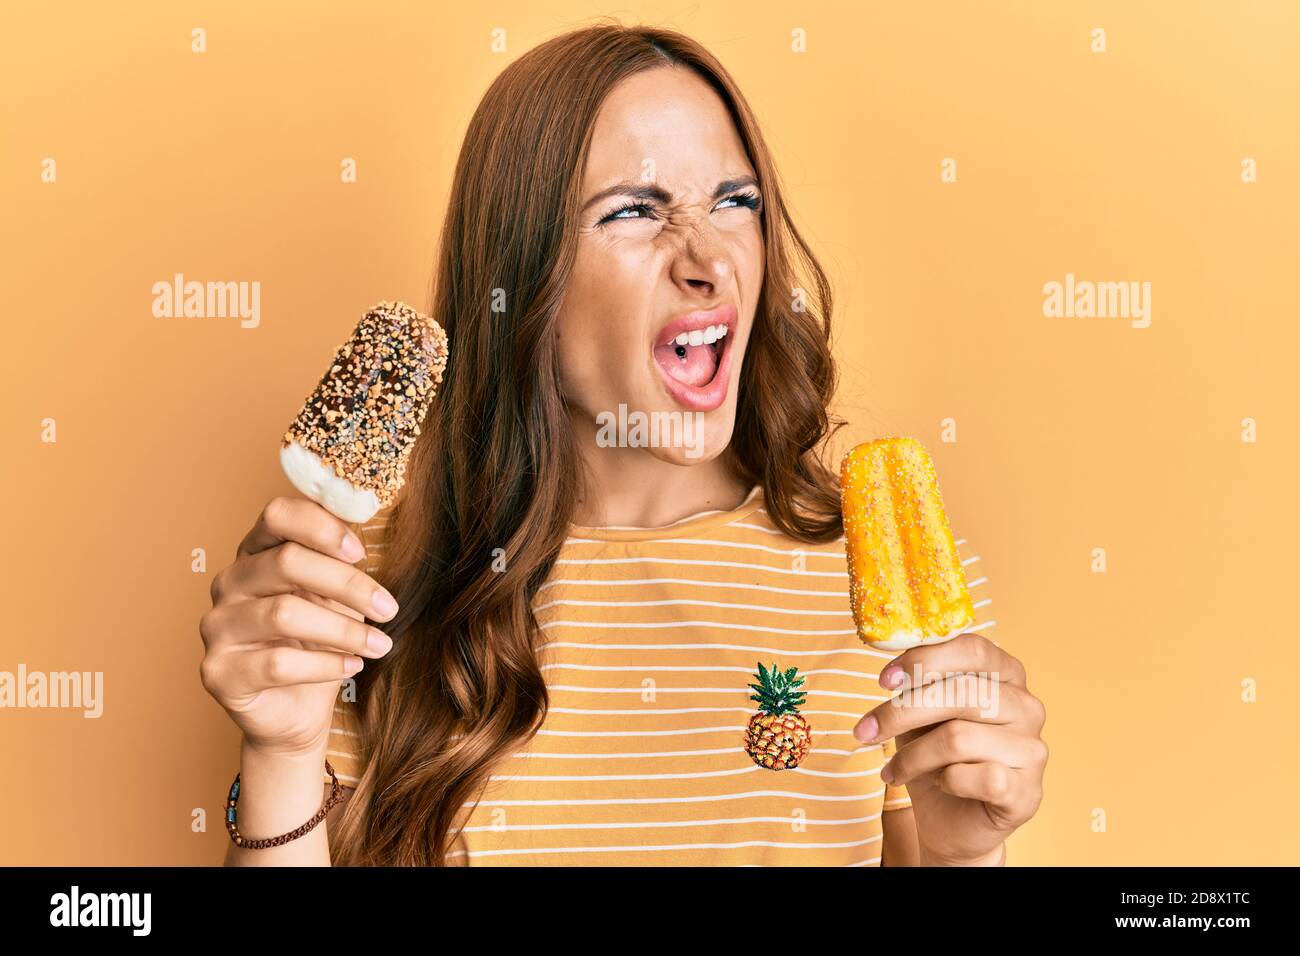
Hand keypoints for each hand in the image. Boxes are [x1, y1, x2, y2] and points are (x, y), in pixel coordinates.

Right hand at [199, 496, 398, 756]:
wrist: (297, 712)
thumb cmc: (319, 644)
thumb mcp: (336, 596)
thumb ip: (342, 560)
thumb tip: (367, 515)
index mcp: (256, 553)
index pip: (276, 515)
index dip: (321, 526)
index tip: (361, 552)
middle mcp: (228, 584)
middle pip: (286, 562)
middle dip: (347, 584)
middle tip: (388, 608)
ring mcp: (217, 627)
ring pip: (285, 614)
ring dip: (344, 630)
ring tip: (380, 644)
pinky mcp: (219, 672)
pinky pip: (278, 663)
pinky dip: (325, 665)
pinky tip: (353, 666)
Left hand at [854, 633, 1047, 864]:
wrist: (951, 823)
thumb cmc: (935, 758)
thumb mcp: (920, 714)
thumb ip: (917, 685)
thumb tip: (893, 670)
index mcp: (1006, 675)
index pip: (972, 649)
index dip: (924, 660)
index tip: (884, 681)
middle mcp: (1027, 706)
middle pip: (962, 692)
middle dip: (902, 712)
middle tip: (865, 732)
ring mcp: (1032, 749)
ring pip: (959, 737)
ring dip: (913, 756)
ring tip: (895, 769)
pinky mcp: (1028, 792)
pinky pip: (979, 777)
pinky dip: (946, 781)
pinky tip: (939, 784)